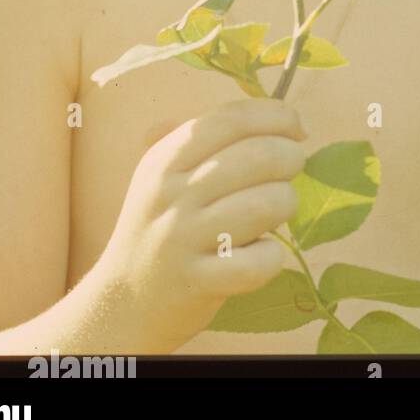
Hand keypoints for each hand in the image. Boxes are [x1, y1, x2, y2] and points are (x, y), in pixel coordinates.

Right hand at [96, 96, 307, 351]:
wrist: (122, 303)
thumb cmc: (162, 227)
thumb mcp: (165, 175)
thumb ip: (211, 139)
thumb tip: (287, 120)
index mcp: (165, 159)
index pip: (232, 119)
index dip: (277, 117)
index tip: (297, 129)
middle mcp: (171, 194)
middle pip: (258, 156)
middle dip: (291, 158)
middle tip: (291, 170)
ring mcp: (181, 239)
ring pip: (265, 205)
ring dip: (285, 204)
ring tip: (274, 212)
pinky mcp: (197, 282)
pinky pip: (258, 262)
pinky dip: (272, 257)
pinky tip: (261, 254)